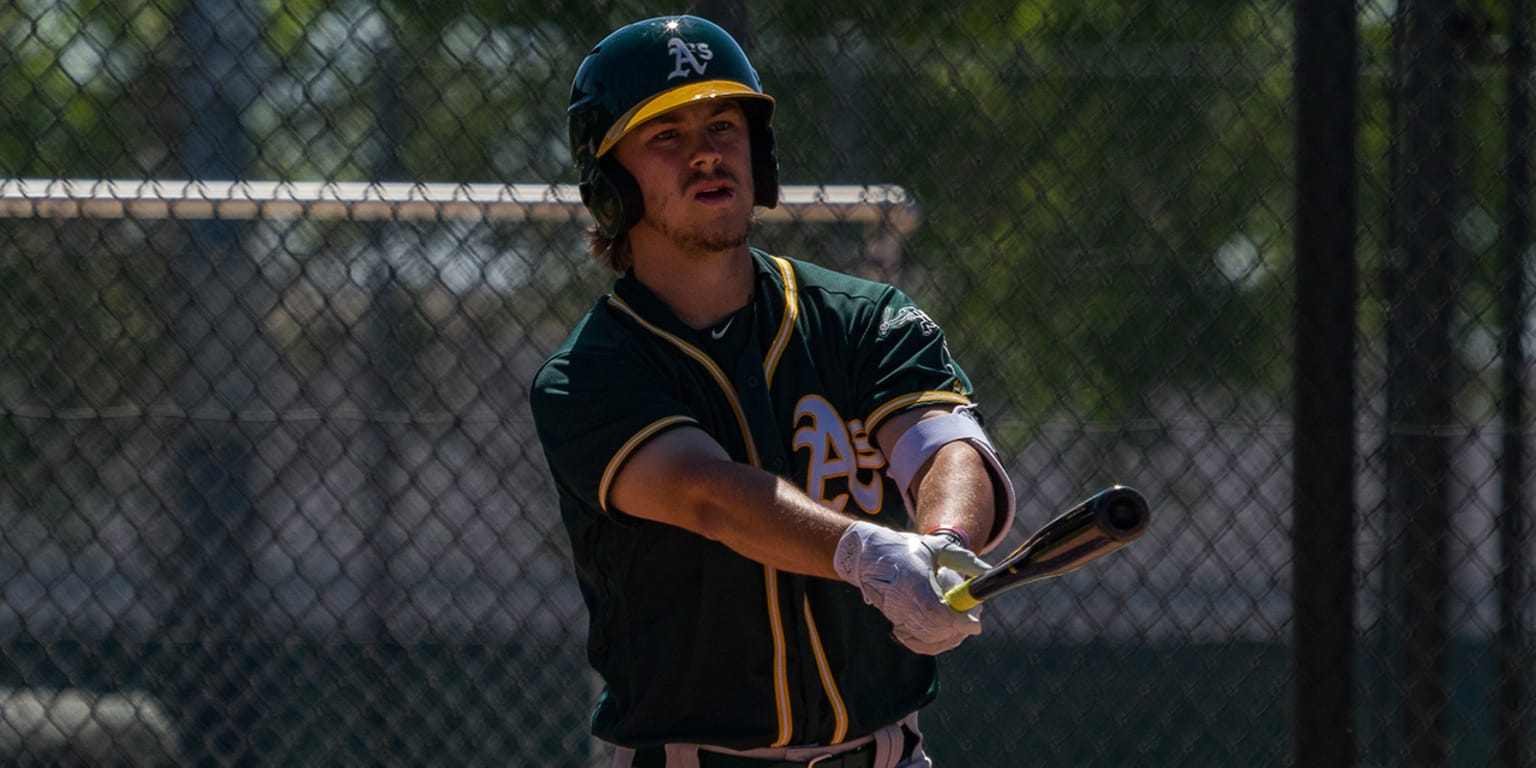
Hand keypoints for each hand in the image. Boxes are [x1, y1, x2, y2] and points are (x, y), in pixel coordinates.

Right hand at [833, 522, 991, 654]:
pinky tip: (942, 632)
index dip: (960, 622)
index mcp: (914, 583)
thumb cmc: (903, 548)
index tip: (976, 623)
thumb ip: (963, 560)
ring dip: (949, 636)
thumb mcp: (935, 547)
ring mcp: (897, 616)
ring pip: (928, 640)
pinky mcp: (895, 623)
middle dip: (959, 629)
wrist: (867, 555)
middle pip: (936, 631)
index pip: (939, 614)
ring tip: (960, 623)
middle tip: (972, 619)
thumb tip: (987, 573)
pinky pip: (917, 643)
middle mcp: (903, 604)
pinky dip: (934, 642)